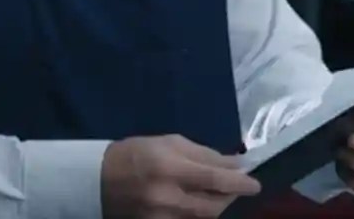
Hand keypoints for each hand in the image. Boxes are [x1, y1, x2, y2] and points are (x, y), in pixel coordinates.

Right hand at [101, 135, 261, 218]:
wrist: (97, 180)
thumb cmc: (137, 153)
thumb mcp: (169, 143)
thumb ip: (204, 154)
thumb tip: (235, 164)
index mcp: (169, 168)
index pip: (214, 180)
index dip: (239, 183)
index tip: (256, 184)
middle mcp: (166, 197)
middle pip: (213, 207)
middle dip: (230, 198)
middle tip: (236, 187)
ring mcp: (160, 218)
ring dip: (216, 207)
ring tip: (217, 194)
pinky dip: (198, 216)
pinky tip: (198, 204)